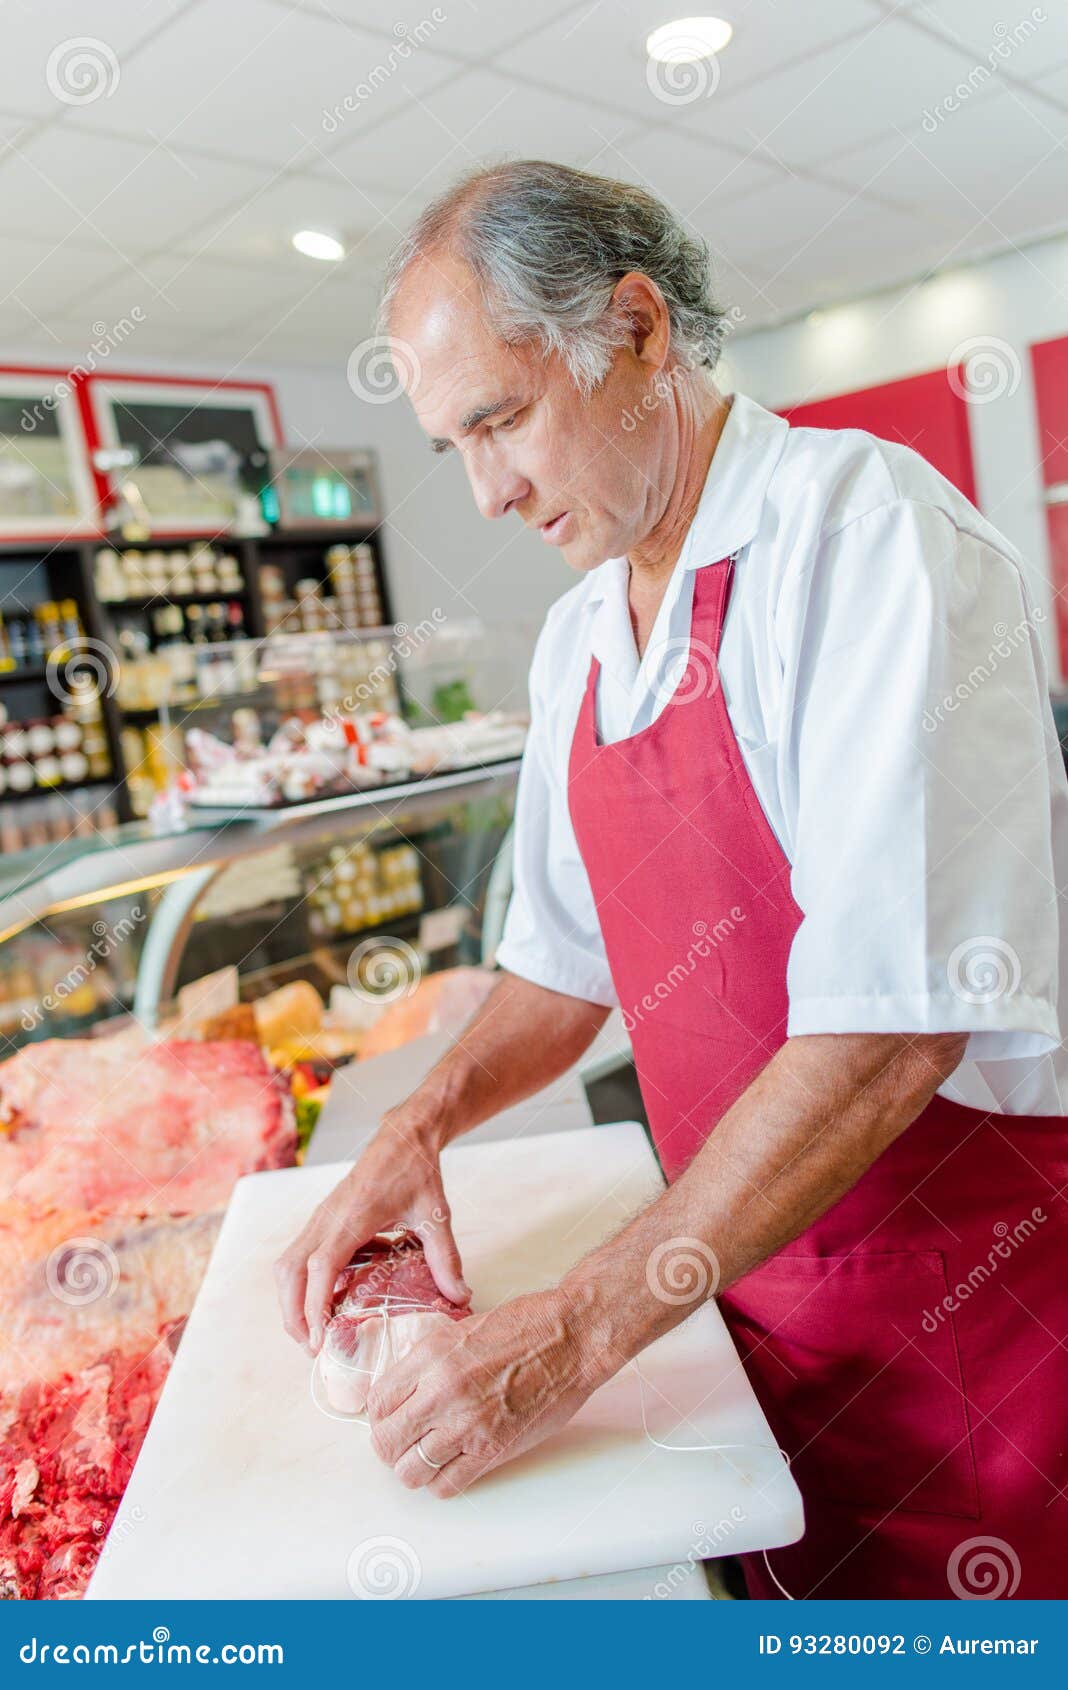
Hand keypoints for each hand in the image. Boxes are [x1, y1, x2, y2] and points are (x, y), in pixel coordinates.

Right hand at [273, 1110, 468, 1354]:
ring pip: (287, 1265)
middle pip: (290, 1272)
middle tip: (312, 1347)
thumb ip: (446, 1257)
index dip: (316, 1304)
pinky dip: (301, 1283)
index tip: (320, 1337)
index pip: (321, 1266)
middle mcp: (327, 1217)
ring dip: (291, 1300)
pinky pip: (298, 1255)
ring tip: (312, 1332)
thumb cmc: (417, 1171)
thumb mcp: (436, 1215)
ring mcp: (320, 1217)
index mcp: (353, 1217)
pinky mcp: (321, 1219)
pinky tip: (327, 1300)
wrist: (402, 1135)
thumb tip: (460, 1297)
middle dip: (293, 1313)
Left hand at [365, 1288, 607, 1496]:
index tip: (392, 1417)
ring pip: (409, 1471)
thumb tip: (405, 1391)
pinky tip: (452, 1464)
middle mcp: (441, 1392)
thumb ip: (427, 1362)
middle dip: (389, 1445)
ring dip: (412, 1467)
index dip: (381, 1415)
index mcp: (430, 1357)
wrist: (570, 1337)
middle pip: (385, 1440)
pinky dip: (441, 1481)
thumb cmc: (524, 1326)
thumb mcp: (460, 1331)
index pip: (377, 1402)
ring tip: (426, 1456)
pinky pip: (446, 1485)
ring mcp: (466, 1425)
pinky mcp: (492, 1450)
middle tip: (403, 1441)